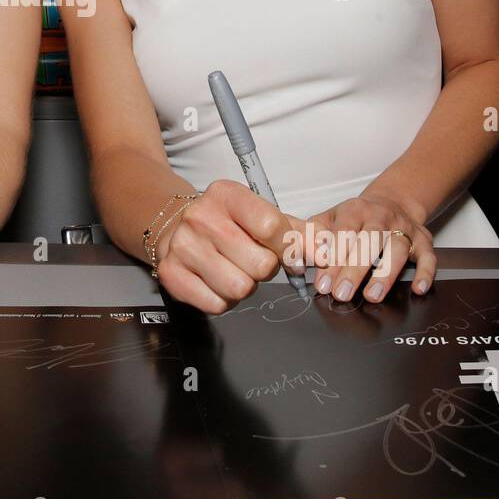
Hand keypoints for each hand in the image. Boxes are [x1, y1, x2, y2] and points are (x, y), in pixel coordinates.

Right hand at [154, 179, 307, 314]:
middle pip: (260, 264)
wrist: (175, 226)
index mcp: (226, 194)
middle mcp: (201, 216)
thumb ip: (298, 234)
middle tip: (253, 260)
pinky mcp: (171, 273)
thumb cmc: (227, 223)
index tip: (291, 257)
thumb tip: (327, 254)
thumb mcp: (261, 215)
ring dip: (244, 286)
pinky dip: (223, 299)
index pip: (272, 227)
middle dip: (265, 269)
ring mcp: (183, 245)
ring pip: (239, 288)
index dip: (289, 249)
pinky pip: (216, 304)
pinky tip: (216, 281)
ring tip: (234, 270)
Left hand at [304, 192, 435, 302]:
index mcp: (354, 210)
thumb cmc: (356, 217)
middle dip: (354, 270)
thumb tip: (297, 256)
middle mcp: (381, 218)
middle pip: (368, 242)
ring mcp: (404, 228)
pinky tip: (418, 288)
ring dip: (385, 274)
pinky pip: (429, 256)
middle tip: (341, 294)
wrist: (392, 201)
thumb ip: (313, 235)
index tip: (322, 283)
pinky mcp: (424, 240)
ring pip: (397, 249)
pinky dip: (426, 272)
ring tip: (372, 296)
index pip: (342, 234)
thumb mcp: (330, 217)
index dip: (332, 259)